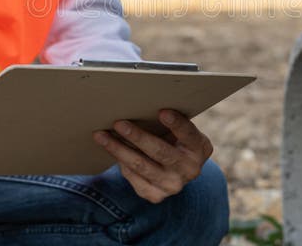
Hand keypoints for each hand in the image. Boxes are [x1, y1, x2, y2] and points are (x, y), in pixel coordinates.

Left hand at [93, 109, 214, 203]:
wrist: (178, 171)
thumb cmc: (175, 140)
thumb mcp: (181, 131)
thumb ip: (170, 121)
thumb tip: (139, 105)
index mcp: (200, 148)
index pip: (188, 134)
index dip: (176, 123)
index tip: (162, 111)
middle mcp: (189, 169)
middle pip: (160, 151)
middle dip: (137, 136)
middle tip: (118, 123)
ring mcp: (173, 185)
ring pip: (141, 165)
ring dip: (118, 149)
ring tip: (102, 136)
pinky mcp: (156, 195)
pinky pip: (133, 177)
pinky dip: (121, 162)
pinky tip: (111, 150)